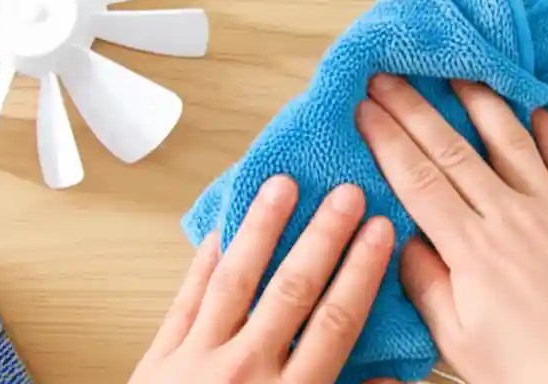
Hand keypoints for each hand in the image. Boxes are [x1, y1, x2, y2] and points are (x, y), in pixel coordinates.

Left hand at [128, 176, 395, 383]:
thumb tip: (391, 382)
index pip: (335, 323)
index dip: (361, 272)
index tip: (380, 230)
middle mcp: (246, 373)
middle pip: (292, 291)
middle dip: (321, 237)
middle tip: (344, 191)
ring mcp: (197, 361)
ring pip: (235, 282)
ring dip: (261, 229)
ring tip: (280, 184)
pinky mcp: (157, 360)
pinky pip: (184, 301)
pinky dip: (202, 263)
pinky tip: (221, 229)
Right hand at [357, 75, 547, 383]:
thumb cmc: (531, 371)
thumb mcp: (459, 340)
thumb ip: (426, 284)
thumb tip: (403, 238)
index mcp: (472, 251)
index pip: (417, 180)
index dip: (387, 139)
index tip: (364, 108)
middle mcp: (511, 217)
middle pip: (451, 149)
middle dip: (414, 108)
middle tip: (388, 76)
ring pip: (510, 140)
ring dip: (478, 101)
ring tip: (457, 72)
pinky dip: (547, 128)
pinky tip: (533, 107)